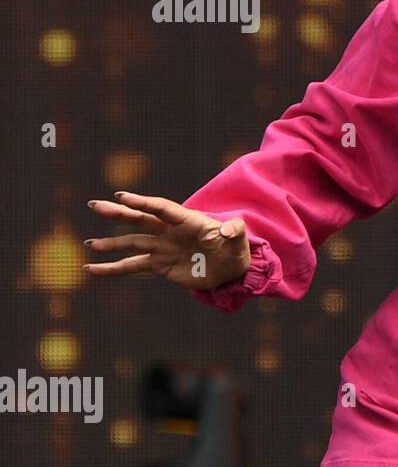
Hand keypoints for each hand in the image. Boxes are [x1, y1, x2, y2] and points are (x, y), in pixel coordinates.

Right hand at [84, 192, 251, 289]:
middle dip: (119, 212)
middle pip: (140, 219)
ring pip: (131, 243)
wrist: (231, 269)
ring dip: (110, 243)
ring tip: (90, 244)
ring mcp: (162, 248)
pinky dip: (112, 268)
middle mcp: (170, 231)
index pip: (161, 208)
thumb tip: (228, 230)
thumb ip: (235, 229)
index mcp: (187, 220)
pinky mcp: (159, 265)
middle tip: (95, 205)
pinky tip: (93, 269)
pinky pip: (131, 266)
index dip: (142, 202)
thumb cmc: (235, 247)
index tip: (121, 197)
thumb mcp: (239, 237)